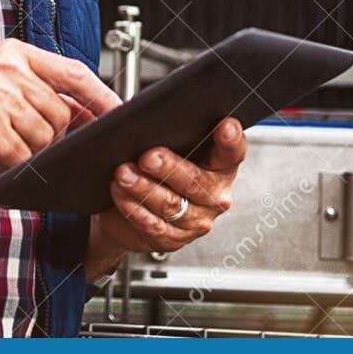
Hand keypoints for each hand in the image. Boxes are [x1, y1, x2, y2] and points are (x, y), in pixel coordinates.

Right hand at [0, 39, 120, 175]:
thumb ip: (32, 93)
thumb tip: (82, 116)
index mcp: (13, 55)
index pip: (75, 73)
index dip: (102, 96)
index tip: (120, 115)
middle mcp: (8, 69)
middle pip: (62, 115)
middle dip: (49, 140)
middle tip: (16, 145)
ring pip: (43, 139)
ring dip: (24, 154)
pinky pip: (20, 157)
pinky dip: (7, 166)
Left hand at [93, 117, 246, 258]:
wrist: (129, 212)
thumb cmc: (153, 171)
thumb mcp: (163, 147)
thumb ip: (162, 131)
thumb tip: (136, 114)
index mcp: (221, 168)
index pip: (232, 153)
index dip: (231, 140)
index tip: (224, 125)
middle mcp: (215, 196)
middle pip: (195, 181)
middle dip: (169, 167)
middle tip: (148, 156)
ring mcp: (196, 221)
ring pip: (171, 204)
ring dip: (143, 187)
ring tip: (123, 173)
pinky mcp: (173, 239)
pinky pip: (153, 224)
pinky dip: (133, 207)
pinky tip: (120, 193)